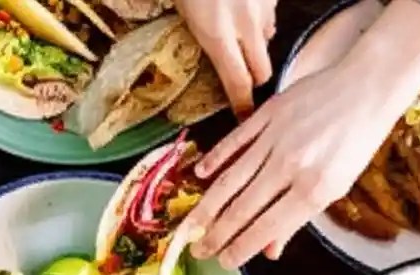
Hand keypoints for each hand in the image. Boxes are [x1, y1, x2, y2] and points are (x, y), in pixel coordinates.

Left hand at [176, 0, 276, 114]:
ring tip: (236, 30)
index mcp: (216, 31)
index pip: (237, 82)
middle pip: (263, 71)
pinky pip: (270, 14)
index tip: (242, 117)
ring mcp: (264, 6)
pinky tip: (242, 5)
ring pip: (268, 40)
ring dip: (256, 44)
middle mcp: (247, 23)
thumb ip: (175, 29)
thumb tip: (149, 41)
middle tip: (237, 74)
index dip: (241, 104)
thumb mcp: (175, 2)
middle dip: (253, 79)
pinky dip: (259, 16)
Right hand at [185, 57, 406, 267]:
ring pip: (232, 179)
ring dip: (207, 208)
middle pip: (243, 208)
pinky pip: (234, 141)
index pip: (267, 227)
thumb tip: (270, 250)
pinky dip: (215, 159)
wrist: (366, 87)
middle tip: (198, 252)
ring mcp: (276, 139)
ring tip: (190, 228)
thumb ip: (299, 217)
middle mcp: (291, 166)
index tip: (224, 262)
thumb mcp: (336, 185)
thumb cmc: (356, 140)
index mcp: (314, 189)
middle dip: (216, 235)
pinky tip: (200, 176)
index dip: (241, 248)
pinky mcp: (267, 115)